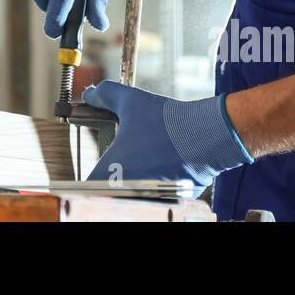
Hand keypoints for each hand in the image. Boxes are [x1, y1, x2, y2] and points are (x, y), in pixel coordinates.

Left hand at [82, 81, 253, 187]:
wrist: (206, 134)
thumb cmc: (166, 120)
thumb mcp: (130, 100)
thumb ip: (104, 95)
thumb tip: (89, 94)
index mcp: (111, 172)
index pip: (88, 186)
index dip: (91, 176)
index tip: (98, 167)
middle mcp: (128, 191)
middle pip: (111, 192)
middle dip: (114, 179)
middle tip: (122, 163)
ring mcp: (151, 198)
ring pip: (134, 194)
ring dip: (135, 183)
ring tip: (145, 163)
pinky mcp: (172, 200)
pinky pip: (157, 196)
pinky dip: (157, 186)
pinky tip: (164, 168)